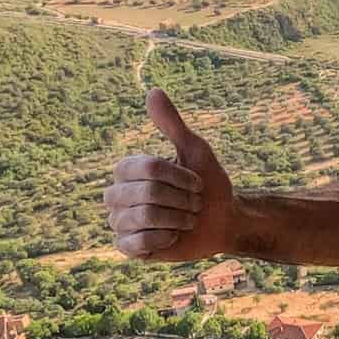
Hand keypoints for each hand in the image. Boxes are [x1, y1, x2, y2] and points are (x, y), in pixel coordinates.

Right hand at [103, 89, 235, 260]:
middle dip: (181, 200)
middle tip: (193, 204)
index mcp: (127, 169)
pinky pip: (137, 242)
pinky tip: (173, 236)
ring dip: (177, 219)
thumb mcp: (194, 150)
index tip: (196, 183)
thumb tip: (153, 91)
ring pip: (143, 217)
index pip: (148, 168)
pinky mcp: (126, 247)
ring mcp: (119, 221)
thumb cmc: (208, 185)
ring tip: (186, 220)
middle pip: (146, 193)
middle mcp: (116, 194)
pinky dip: (164, 238)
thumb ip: (172, 124)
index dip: (179, 177)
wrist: (222, 222)